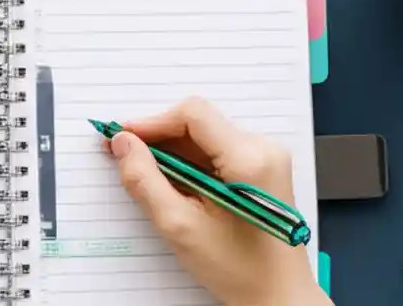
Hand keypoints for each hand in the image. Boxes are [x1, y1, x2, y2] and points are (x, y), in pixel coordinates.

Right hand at [108, 97, 330, 305]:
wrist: (279, 295)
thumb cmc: (240, 270)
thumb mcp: (181, 227)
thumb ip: (145, 180)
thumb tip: (123, 144)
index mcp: (250, 159)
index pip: (193, 115)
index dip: (151, 122)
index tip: (123, 138)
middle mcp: (263, 149)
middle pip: (198, 124)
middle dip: (158, 138)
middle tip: (125, 156)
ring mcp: (265, 158)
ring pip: (205, 136)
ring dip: (173, 152)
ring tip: (148, 177)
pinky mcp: (262, 168)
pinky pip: (217, 150)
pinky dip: (190, 162)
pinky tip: (175, 185)